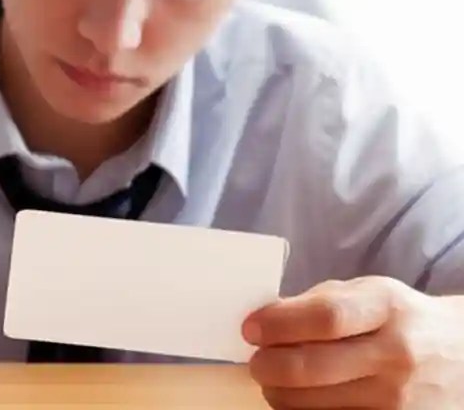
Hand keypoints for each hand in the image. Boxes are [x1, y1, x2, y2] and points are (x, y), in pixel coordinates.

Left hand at [242, 276, 463, 408]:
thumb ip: (316, 302)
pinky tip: (302, 399)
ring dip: (280, 394)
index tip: (250, 329)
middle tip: (256, 362)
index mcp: (387, 308)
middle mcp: (397, 355)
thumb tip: (263, 319)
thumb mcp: (368, 295)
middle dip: (267, 366)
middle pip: (311, 367)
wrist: (462, 357)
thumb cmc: (401, 320)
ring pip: (314, 405)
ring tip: (276, 380)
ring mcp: (398, 399)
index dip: (278, 325)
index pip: (325, 318)